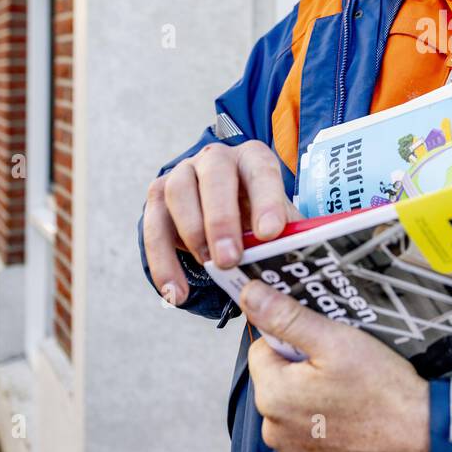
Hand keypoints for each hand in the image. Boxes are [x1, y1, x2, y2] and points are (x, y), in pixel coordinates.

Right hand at [142, 140, 299, 304]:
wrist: (226, 222)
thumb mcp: (277, 226)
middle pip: (215, 175)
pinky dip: (163, 262)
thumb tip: (298, 257)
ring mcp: (183, 173)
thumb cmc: (259, 222)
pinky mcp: (158, 196)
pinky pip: (154, 226)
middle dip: (222, 218)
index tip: (270, 233)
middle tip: (230, 259)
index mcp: (253, 158)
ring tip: (210, 269)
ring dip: (193, 234)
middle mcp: (216, 158)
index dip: (266, 200)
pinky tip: (176, 293)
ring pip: (178, 192)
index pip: (261, 170)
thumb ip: (285, 236)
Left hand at [241, 279, 430, 451]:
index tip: (320, 342)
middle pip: (277, 377)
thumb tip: (253, 296)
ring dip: (312, 394)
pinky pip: (307, 429)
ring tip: (349, 390)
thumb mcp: (336, 341)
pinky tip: (350, 411)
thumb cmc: (384, 394)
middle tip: (340, 366)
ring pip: (292, 404)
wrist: (420, 437)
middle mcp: (276, 428)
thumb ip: (287, 317)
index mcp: (273, 395)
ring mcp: (293, 450)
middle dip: (303, 367)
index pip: (262, 348)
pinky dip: (323, 419)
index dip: (293, 338)